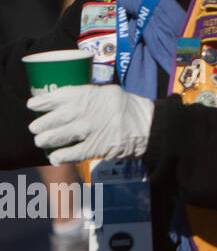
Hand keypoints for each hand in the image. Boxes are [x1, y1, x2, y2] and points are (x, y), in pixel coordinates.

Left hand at [27, 85, 153, 164]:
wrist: (150, 126)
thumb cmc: (128, 108)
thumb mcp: (109, 93)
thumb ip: (88, 96)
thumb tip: (61, 103)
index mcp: (92, 94)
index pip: (59, 96)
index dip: (42, 101)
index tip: (32, 105)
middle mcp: (89, 110)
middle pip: (55, 118)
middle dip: (40, 125)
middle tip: (35, 128)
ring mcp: (92, 129)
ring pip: (59, 136)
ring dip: (46, 140)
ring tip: (42, 141)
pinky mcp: (97, 147)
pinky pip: (72, 153)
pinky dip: (60, 156)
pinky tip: (56, 157)